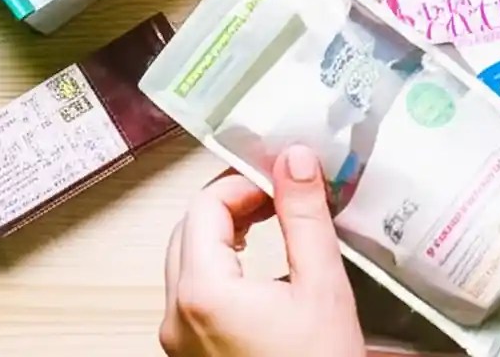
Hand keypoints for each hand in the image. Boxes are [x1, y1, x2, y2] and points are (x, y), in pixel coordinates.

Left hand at [160, 145, 365, 356]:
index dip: (244, 182)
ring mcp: (178, 339)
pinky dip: (223, 269)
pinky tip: (263, 272)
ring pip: (187, 262)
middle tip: (279, 198)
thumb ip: (304, 217)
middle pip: (189, 231)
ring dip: (226, 235)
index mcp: (204, 291)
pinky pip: (194, 295)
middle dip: (233, 205)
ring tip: (274, 226)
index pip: (205, 205)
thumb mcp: (321, 286)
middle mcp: (177, 315)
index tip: (282, 182)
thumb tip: (293, 162)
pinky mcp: (189, 353)